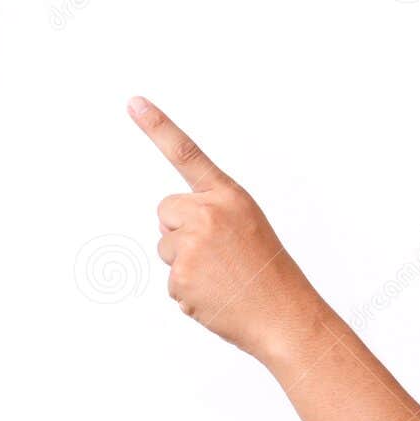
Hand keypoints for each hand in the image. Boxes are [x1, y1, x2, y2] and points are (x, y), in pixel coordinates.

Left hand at [128, 96, 309, 361]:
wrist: (285, 317)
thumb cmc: (268, 275)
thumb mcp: (248, 227)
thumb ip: (211, 214)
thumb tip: (170, 224)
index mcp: (229, 197)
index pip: (187, 155)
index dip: (158, 127)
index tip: (134, 102)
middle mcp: (208, 214)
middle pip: (166, 212)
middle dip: (179, 232)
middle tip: (217, 257)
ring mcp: (191, 245)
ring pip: (165, 247)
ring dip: (185, 264)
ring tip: (221, 278)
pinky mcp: (180, 276)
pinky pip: (170, 280)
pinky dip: (189, 292)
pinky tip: (216, 296)